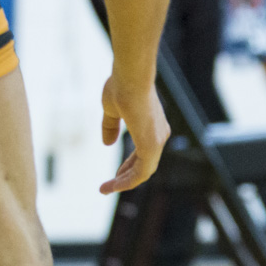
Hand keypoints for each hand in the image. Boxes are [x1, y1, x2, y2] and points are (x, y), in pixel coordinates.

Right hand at [99, 76, 169, 193]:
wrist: (131, 77)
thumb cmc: (122, 87)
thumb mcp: (112, 110)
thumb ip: (111, 127)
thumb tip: (107, 143)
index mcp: (154, 127)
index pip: (144, 154)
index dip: (130, 166)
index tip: (116, 174)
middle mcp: (160, 135)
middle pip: (145, 165)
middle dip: (127, 177)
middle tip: (110, 185)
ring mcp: (158, 140)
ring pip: (144, 172)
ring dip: (124, 183)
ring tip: (106, 189)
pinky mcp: (151, 145)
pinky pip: (142, 172)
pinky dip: (127, 181)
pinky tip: (112, 185)